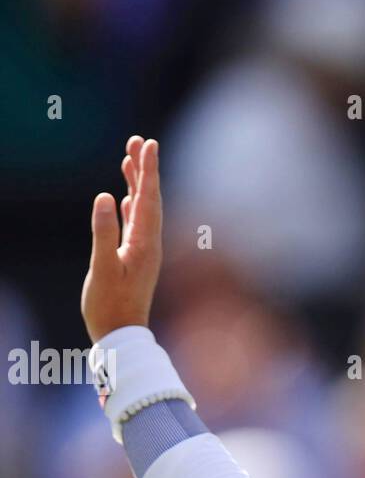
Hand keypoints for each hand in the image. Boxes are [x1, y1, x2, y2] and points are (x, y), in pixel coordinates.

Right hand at [81, 136, 161, 343]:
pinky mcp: (135, 259)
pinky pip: (136, 225)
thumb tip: (104, 198)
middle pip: (149, 199)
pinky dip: (132, 206)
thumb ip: (104, 233)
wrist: (121, 336)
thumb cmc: (109, 306)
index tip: (148, 144)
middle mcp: (149, 244)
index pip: (147, 199)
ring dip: (137, 184)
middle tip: (138, 141)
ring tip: (129, 159)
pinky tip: (126, 199)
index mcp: (144, 243)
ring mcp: (143, 252)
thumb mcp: (102, 269)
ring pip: (142, 210)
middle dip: (144, 169)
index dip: (148, 170)